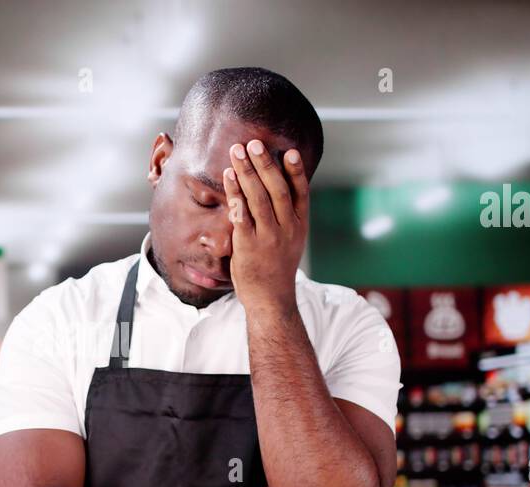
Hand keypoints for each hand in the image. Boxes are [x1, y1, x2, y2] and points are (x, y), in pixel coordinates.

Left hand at [223, 140, 309, 311]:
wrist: (271, 298)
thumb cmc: (277, 265)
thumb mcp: (292, 239)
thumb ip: (288, 215)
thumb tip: (280, 186)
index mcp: (300, 225)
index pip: (301, 192)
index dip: (296, 171)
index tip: (290, 151)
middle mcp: (287, 228)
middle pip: (277, 189)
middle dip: (265, 164)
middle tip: (254, 143)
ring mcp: (268, 237)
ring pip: (258, 198)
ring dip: (247, 172)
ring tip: (237, 152)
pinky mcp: (249, 245)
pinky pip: (241, 214)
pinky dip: (235, 193)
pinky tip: (228, 177)